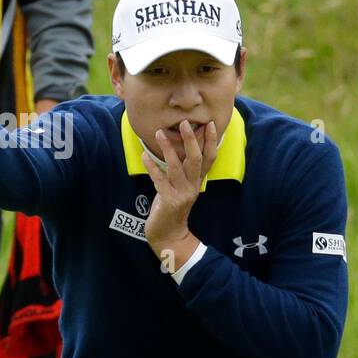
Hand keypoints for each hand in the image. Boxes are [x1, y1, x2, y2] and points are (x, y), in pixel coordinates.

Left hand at [142, 120, 217, 254]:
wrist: (169, 235)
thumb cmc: (172, 206)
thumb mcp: (181, 186)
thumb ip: (183, 170)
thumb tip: (180, 145)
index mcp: (197, 181)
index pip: (210, 158)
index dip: (212, 141)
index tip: (212, 123)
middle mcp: (193, 186)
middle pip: (196, 159)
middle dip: (191, 140)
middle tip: (184, 123)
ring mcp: (182, 194)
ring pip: (177, 167)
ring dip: (168, 149)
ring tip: (159, 133)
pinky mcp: (169, 201)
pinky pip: (159, 180)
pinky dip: (152, 167)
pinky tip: (145, 156)